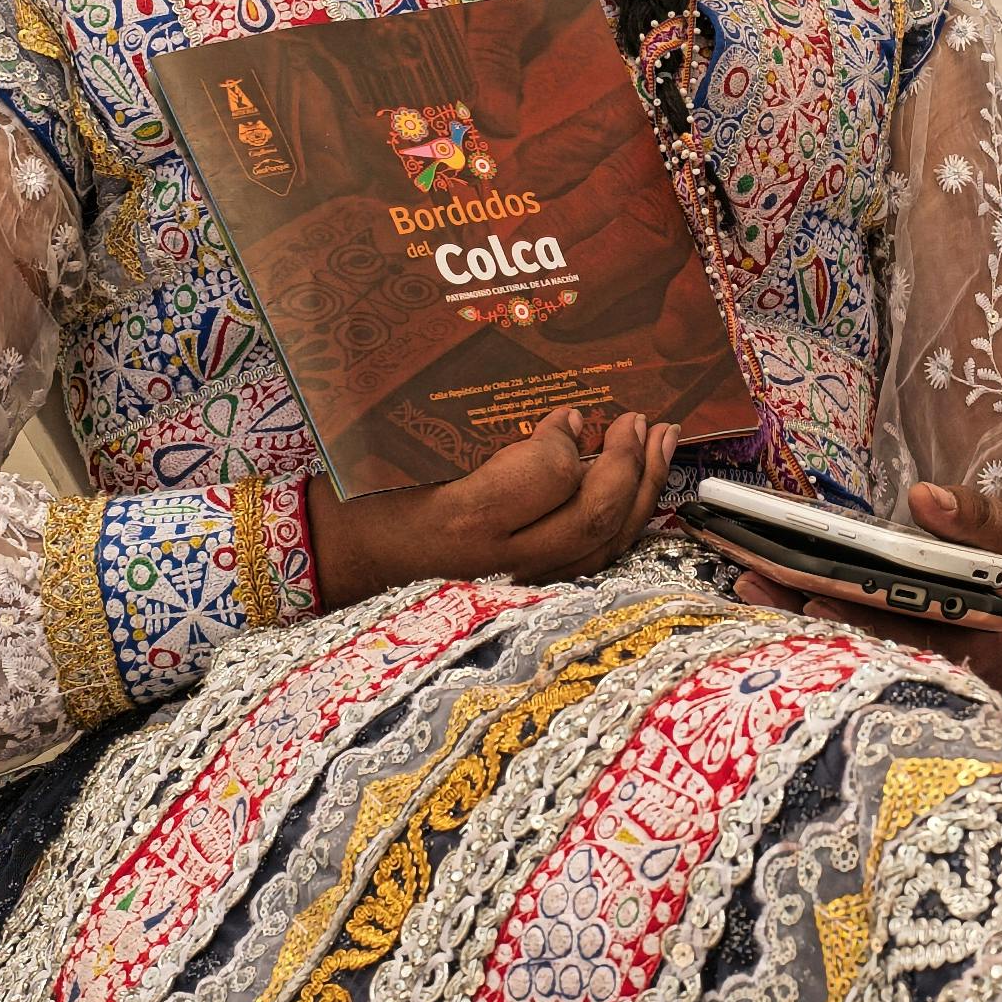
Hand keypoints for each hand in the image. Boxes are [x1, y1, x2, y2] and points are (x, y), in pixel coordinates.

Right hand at [310, 405, 677, 608]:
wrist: (342, 560)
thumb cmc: (368, 496)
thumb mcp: (405, 452)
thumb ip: (477, 434)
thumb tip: (561, 417)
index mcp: (462, 518)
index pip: (546, 477)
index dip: (568, 439)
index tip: (569, 412)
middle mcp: (498, 560)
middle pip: (592, 518)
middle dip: (628, 463)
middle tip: (638, 420)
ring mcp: (516, 582)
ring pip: (604, 545)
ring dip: (642, 492)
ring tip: (659, 445)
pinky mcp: (527, 590)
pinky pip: (593, 562)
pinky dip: (625, 523)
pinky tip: (639, 490)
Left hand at [725, 477, 1001, 700]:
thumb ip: (976, 519)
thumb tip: (924, 497)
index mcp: (974, 638)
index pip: (910, 630)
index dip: (861, 614)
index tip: (816, 590)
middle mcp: (934, 667)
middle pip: (861, 643)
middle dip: (805, 611)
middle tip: (754, 578)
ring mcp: (907, 673)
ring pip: (843, 649)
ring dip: (794, 615)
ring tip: (747, 579)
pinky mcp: (887, 667)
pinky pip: (843, 647)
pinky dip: (807, 618)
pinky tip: (770, 590)